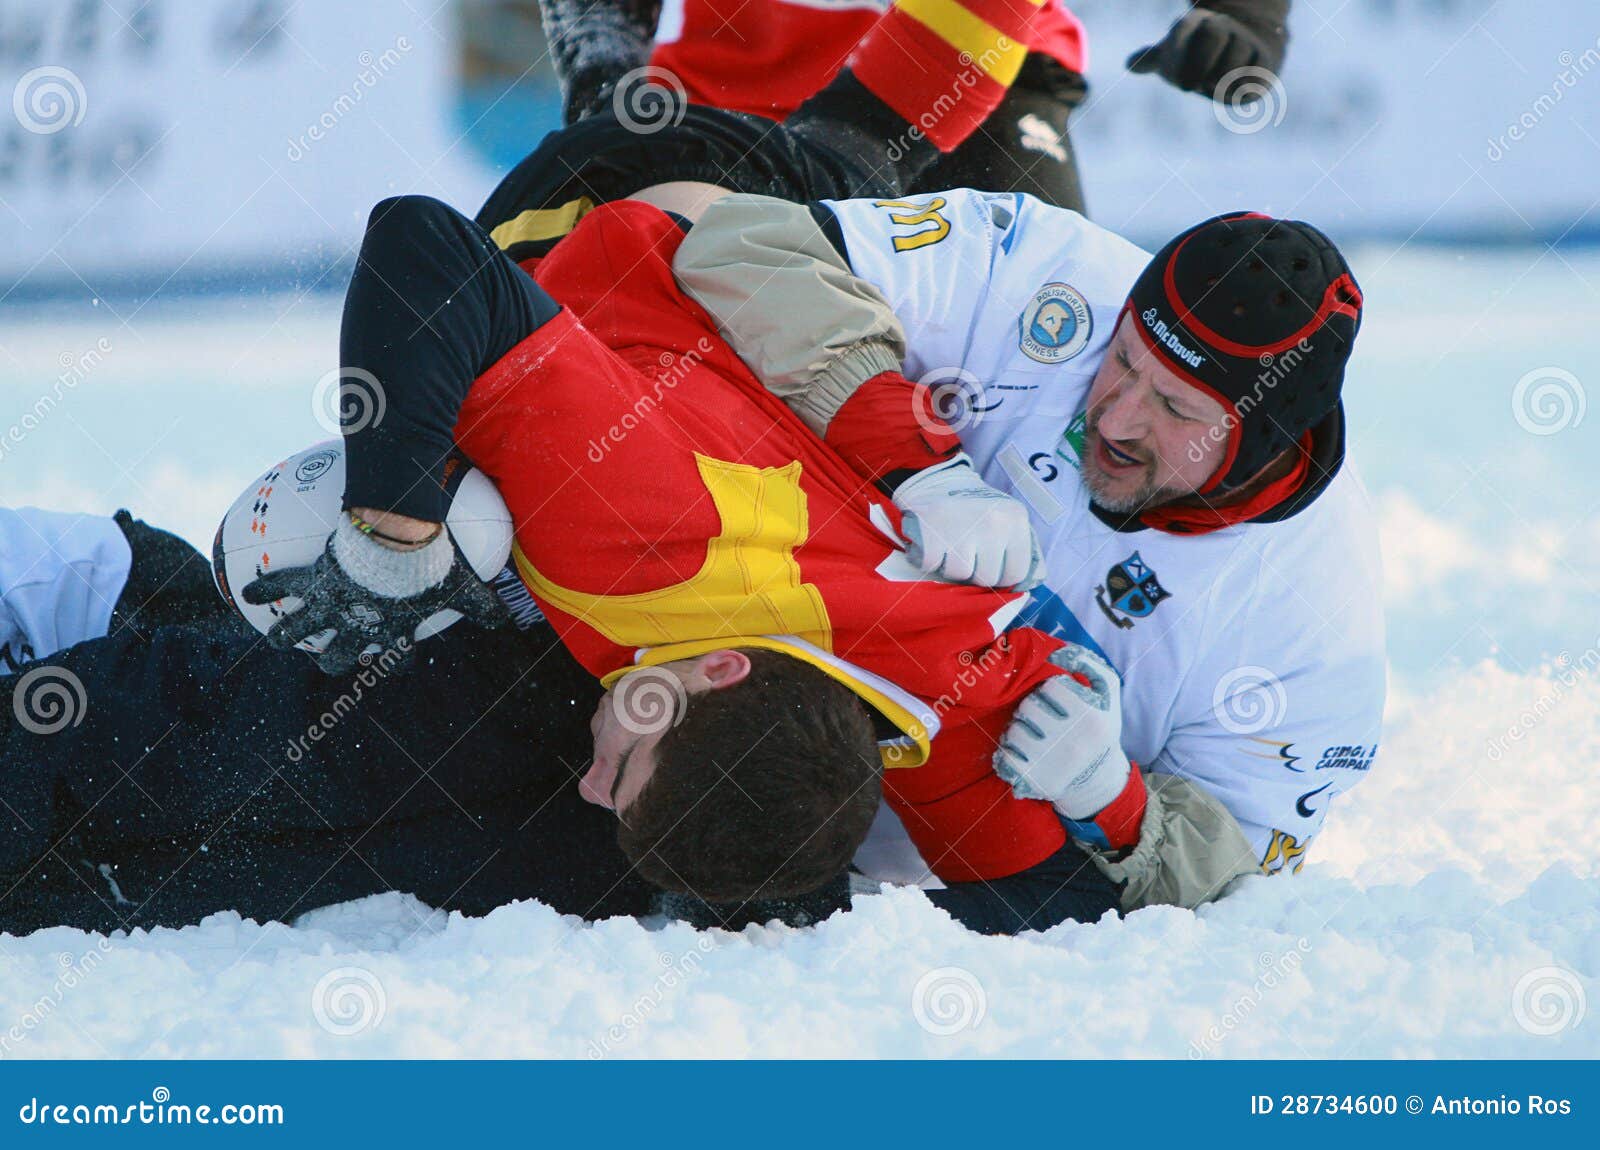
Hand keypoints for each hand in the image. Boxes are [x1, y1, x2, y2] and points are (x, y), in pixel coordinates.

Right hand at [241, 515, 507, 674]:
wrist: (400, 540)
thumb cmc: (434, 565)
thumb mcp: (464, 588)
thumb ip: (483, 607)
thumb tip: (508, 622)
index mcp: (393, 629)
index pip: (395, 655)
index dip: (398, 660)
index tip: (400, 661)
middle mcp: (358, 624)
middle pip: (339, 656)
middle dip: (334, 662)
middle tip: (328, 664)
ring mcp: (332, 605)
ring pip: (301, 628)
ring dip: (288, 636)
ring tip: (275, 640)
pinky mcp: (315, 579)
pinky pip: (283, 584)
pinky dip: (266, 587)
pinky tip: (247, 591)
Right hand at [893, 453, 1045, 590]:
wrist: (935, 482)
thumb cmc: (975, 509)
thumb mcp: (1007, 519)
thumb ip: (1022, 548)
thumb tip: (1034, 581)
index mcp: (1015, 519)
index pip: (1017, 573)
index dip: (1002, 576)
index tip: (991, 566)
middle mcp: (993, 522)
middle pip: (988, 578)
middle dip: (976, 573)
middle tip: (967, 553)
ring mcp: (961, 528)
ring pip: (961, 575)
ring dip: (953, 568)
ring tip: (951, 546)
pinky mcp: (932, 534)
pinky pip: (934, 567)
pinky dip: (932, 561)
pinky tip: (935, 545)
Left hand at [993, 644, 1130, 819]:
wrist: (1100, 779)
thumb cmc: (1101, 728)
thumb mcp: (1109, 693)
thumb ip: (1089, 664)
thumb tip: (1056, 652)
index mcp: (1090, 716)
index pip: (1049, 687)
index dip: (1048, 690)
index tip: (1054, 700)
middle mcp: (1071, 740)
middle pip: (1028, 707)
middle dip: (1030, 707)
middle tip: (1037, 715)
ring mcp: (1051, 762)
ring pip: (1013, 731)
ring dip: (1017, 728)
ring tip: (1029, 731)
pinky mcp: (1035, 780)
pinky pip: (1005, 756)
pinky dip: (1008, 750)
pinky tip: (1020, 749)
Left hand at [1126, 2, 1287, 100]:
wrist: (1251, 40)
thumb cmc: (1202, 54)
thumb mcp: (1174, 55)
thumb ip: (1152, 60)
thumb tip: (1130, 64)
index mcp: (1196, 23)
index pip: (1184, 28)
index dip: (1179, 56)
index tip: (1179, 83)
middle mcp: (1222, 25)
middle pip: (1213, 32)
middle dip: (1199, 63)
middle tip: (1191, 87)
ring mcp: (1244, 40)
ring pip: (1232, 57)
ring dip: (1219, 81)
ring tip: (1214, 86)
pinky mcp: (1265, 60)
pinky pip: (1253, 77)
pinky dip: (1239, 89)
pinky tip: (1231, 91)